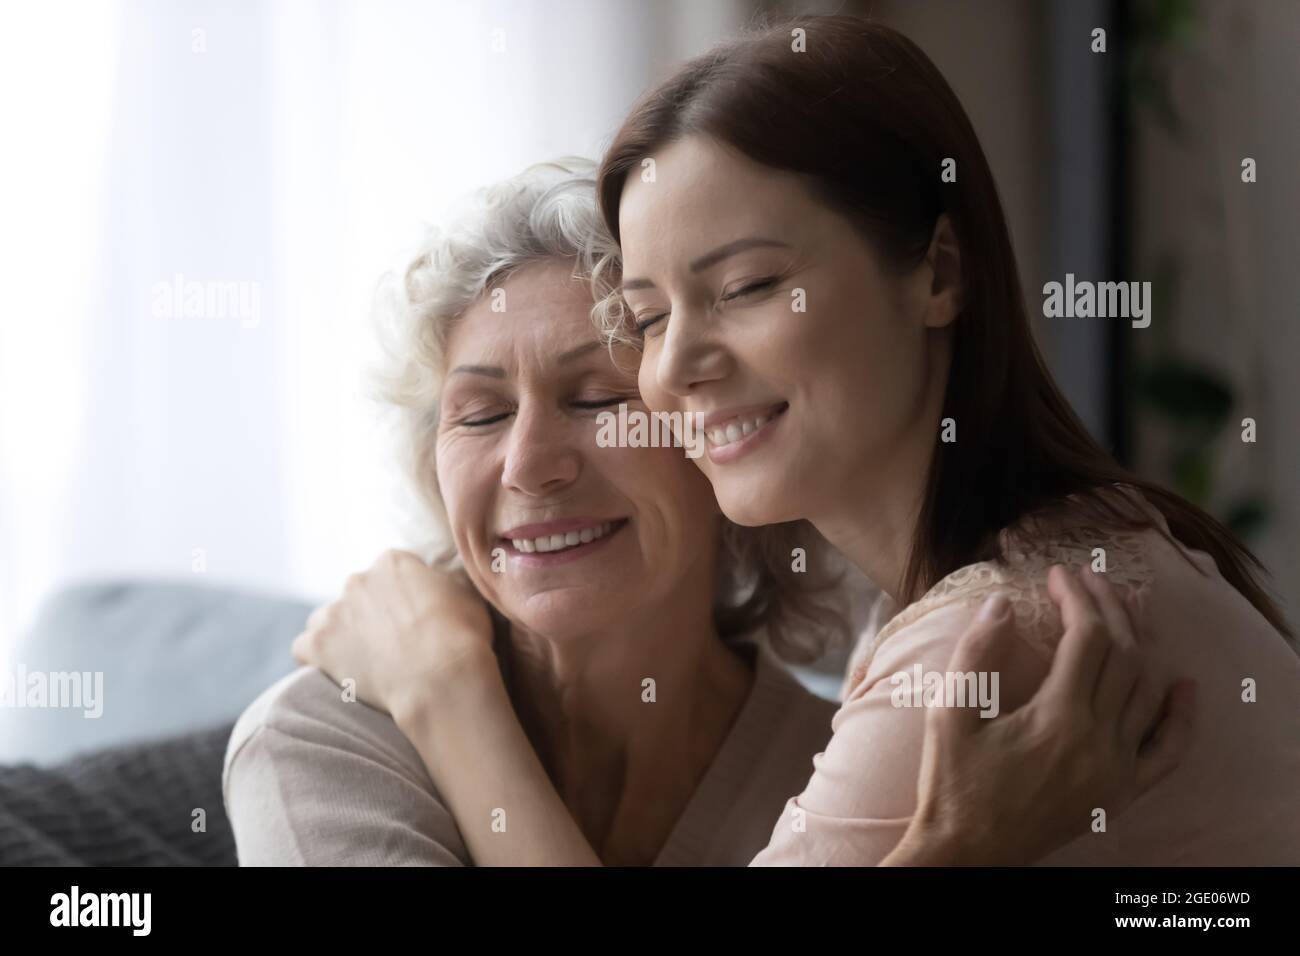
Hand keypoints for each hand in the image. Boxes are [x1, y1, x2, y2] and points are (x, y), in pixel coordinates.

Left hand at [291, 550, 496, 717]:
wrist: (440, 679)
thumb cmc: (463, 638)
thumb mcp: (467, 596)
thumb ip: (443, 584)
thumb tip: (438, 586)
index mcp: (393, 562)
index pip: (390, 571)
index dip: (401, 596)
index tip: (412, 618)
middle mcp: (357, 579)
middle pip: (357, 593)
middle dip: (369, 614)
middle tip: (391, 643)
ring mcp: (333, 612)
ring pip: (326, 619)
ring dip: (339, 634)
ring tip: (362, 660)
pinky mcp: (317, 645)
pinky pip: (303, 648)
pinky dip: (315, 658)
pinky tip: (337, 672)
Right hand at [889, 565, 1195, 865]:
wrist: (965, 850)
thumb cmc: (951, 780)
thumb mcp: (950, 712)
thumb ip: (976, 653)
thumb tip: (1001, 601)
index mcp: (1057, 718)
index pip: (1087, 638)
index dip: (1077, 598)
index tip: (1058, 574)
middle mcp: (1097, 742)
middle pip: (1123, 655)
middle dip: (1109, 608)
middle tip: (1090, 579)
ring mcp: (1114, 769)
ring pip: (1146, 690)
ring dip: (1141, 643)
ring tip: (1127, 607)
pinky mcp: (1119, 793)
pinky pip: (1167, 752)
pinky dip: (1181, 717)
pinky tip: (1184, 686)